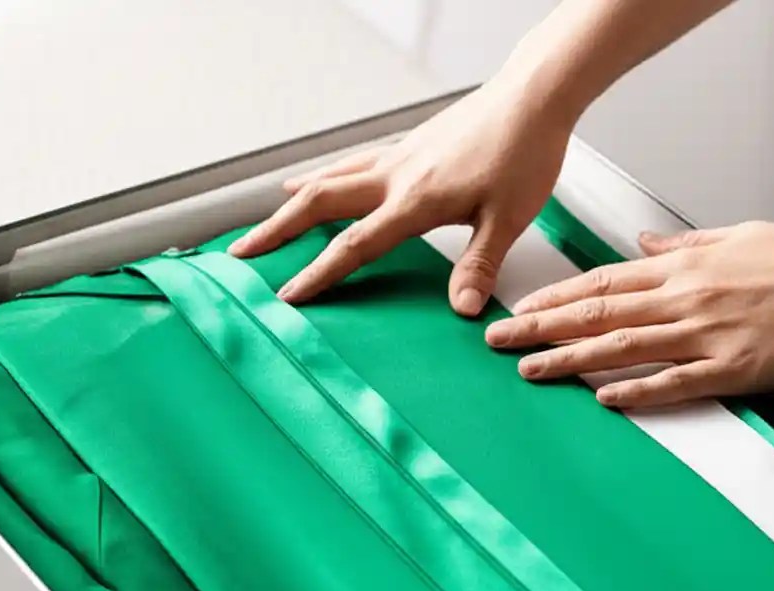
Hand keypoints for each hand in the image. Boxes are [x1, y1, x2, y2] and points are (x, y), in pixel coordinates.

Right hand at [228, 80, 574, 313]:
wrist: (532, 98)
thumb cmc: (524, 152)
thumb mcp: (508, 218)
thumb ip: (479, 264)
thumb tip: (461, 308)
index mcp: (416, 200)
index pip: (356, 245)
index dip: (319, 274)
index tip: (287, 296)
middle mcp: (397, 175)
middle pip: (320, 204)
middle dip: (278, 232)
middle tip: (242, 254)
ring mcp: (400, 157)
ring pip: (331, 179)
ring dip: (295, 203)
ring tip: (269, 221)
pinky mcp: (410, 145)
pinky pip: (354, 164)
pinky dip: (328, 177)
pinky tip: (319, 180)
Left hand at [484, 222, 773, 407]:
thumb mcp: (739, 235)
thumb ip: (686, 242)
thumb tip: (646, 242)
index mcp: (687, 264)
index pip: (604, 280)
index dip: (556, 296)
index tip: (520, 307)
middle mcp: (687, 295)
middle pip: (598, 311)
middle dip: (540, 326)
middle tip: (496, 340)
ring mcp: (709, 333)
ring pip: (623, 345)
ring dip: (569, 359)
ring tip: (529, 370)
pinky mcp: (735, 368)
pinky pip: (674, 383)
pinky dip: (635, 390)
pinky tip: (602, 398)